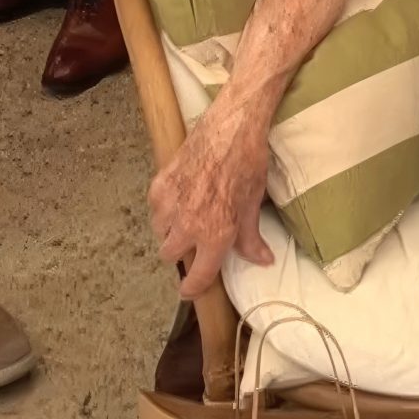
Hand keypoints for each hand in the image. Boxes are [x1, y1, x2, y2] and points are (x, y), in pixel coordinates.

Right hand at [148, 97, 276, 298]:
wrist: (230, 127)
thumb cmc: (246, 165)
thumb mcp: (252, 206)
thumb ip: (251, 239)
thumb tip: (263, 261)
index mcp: (214, 236)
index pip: (197, 277)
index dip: (193, 288)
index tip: (190, 290)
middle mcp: (188, 226)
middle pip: (170, 256)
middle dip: (181, 252)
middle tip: (195, 240)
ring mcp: (170, 205)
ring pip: (160, 232)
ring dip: (170, 230)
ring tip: (186, 215)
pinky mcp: (159, 184)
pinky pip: (155, 208)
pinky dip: (163, 207)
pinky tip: (178, 197)